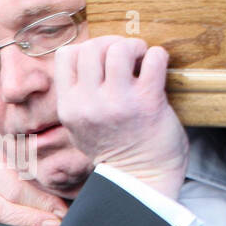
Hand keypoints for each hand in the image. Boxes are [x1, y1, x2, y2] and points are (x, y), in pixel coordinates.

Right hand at [55, 37, 187, 199]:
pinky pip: (153, 59)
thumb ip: (80, 97)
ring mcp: (117, 102)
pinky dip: (158, 56)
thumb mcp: (80, 127)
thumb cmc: (116, 150)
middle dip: (115, 43)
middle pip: (94, 46)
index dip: (89, 47)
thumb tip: (90, 58)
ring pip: (120, 48)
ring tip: (143, 59)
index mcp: (69, 107)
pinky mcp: (147, 102)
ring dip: (136, 47)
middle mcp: (88, 103)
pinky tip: (158, 68)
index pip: (67, 55)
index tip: (106, 58)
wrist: (142, 181)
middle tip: (130, 55)